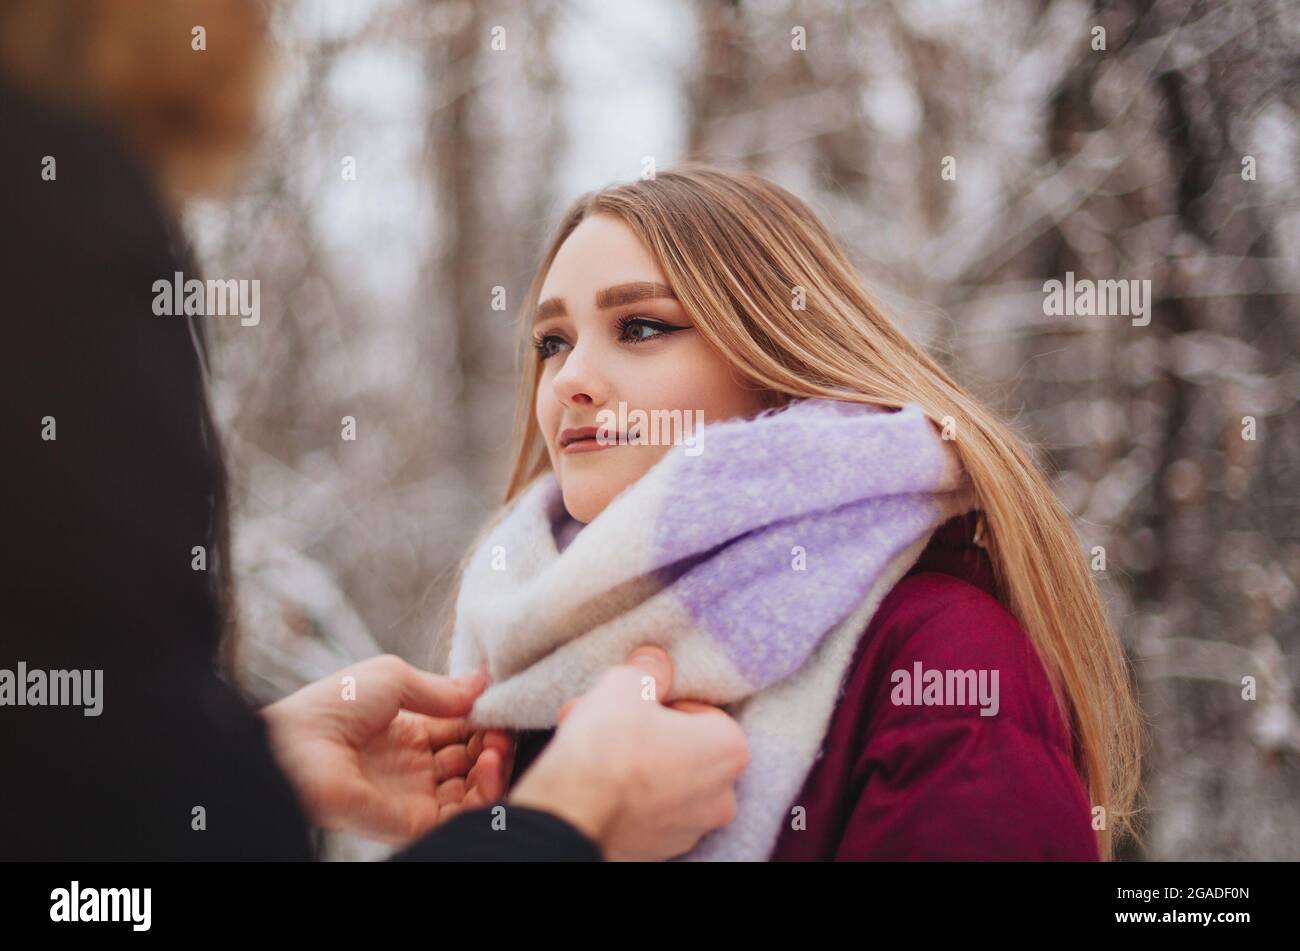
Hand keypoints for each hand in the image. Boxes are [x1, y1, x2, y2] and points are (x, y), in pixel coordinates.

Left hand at [261, 654, 515, 844]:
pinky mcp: (413, 822)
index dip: (484, 720)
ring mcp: (414, 796)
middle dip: (495, 743)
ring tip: (495, 746)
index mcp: (407, 733)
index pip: (461, 731)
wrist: (294, 746)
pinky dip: (485, 793)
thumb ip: (442, 688)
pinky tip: (488, 763)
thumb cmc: (333, 706)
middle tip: (503, 729)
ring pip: (474, 790)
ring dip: (495, 766)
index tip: (501, 707)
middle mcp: (414, 767)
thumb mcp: (393, 677)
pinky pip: (461, 816)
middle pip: (472, 760)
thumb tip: (483, 682)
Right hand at [508, 646, 749, 860]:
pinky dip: (626, 795)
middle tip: (608, 717)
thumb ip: (648, 670)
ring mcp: (691, 829)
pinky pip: (648, 811)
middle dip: (646, 732)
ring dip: (634, 762)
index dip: (666, 702)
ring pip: (664, 780)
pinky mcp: (660, 851)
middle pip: (684, 748)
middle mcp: (722, 796)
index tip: (639, 702)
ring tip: (591, 744)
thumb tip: (655, 662)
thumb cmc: (608, 747)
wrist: (571, 815)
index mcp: (729, 750)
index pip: (703, 711)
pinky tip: (593, 778)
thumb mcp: (626, 685)